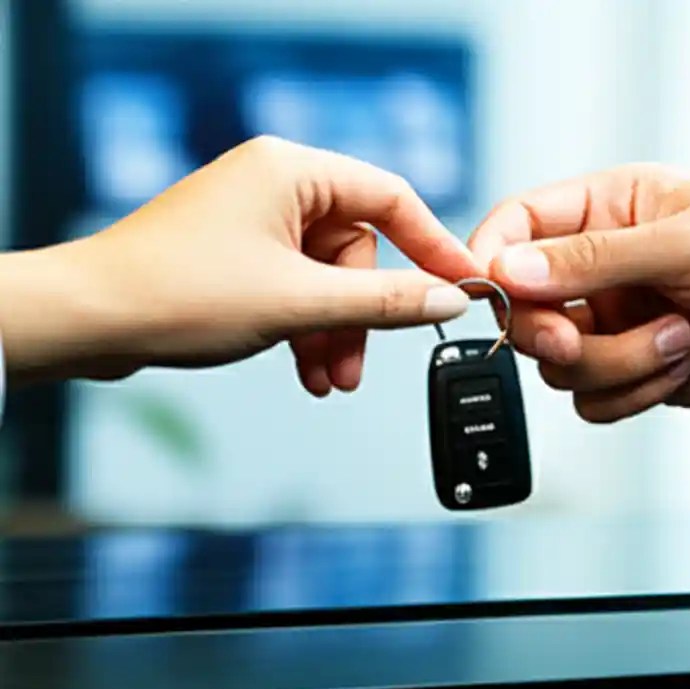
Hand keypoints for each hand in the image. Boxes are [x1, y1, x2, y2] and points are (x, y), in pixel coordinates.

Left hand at [0, 136, 482, 392]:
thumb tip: (448, 300)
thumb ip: (386, 301)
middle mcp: (274, 185)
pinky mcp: (237, 254)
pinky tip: (306, 368)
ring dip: (335, 332)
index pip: (391, 198)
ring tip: (328, 376)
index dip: (433, 246)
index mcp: (291, 170)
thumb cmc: (173, 292)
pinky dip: (307, 329)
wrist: (86, 321)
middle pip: (359, 251)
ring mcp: (253, 220)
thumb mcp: (301, 303)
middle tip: (357, 362)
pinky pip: (298, 289)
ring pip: (329, 279)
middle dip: (362, 315)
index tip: (462, 288)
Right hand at [469, 163, 689, 422]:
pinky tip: (683, 367)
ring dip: (616, 364)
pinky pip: (593, 401)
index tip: (490, 291)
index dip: (492, 257)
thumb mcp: (689, 245)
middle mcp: (604, 266)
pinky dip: (634, 393)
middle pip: (524, 305)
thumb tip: (510, 271)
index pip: (519, 223)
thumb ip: (596, 260)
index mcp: (611, 208)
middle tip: (575, 341)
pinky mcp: (637, 372)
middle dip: (550, 331)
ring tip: (679, 341)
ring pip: (559, 364)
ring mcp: (619, 322)